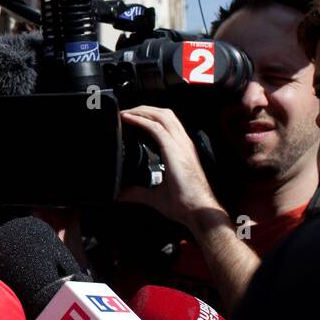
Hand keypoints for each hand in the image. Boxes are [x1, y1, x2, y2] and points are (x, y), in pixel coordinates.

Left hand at [118, 106, 221, 228]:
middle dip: (144, 109)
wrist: (198, 211)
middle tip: (125, 112)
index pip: (166, 124)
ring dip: (141, 110)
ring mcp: (180, 144)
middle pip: (164, 113)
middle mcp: (182, 143)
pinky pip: (155, 127)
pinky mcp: (174, 149)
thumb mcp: (155, 195)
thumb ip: (137, 192)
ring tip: (125, 112)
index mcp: (181, 150)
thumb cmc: (185, 204)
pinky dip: (140, 119)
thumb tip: (121, 194)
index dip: (150, 117)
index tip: (131, 118)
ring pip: (161, 115)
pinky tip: (127, 118)